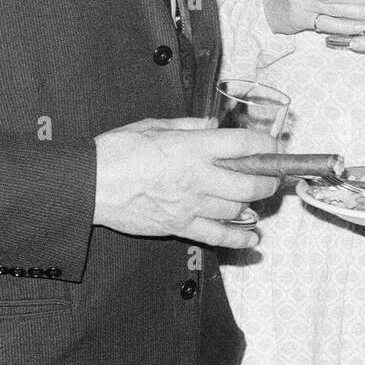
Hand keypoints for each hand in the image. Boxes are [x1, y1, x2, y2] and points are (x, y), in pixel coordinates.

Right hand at [93, 118, 279, 249]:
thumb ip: (189, 126)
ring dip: (252, 205)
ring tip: (256, 198)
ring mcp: (190, 205)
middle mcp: (198, 177)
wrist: (90, 185)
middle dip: (269, 179)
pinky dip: (239, 239)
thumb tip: (212, 126)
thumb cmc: (117, 150)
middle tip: (273, 174)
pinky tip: (252, 239)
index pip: (245, 145)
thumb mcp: (154, 125)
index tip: (274, 145)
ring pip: (237, 209)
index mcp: (193, 147)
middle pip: (250, 183)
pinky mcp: (179, 226)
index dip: (267, 145)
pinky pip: (217, 236)